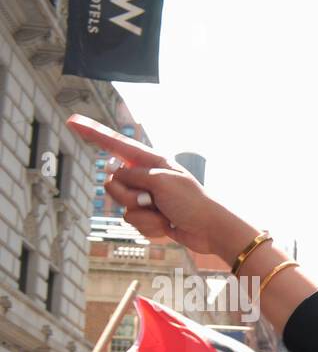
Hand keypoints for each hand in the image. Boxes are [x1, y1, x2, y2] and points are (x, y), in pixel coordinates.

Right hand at [67, 115, 255, 259]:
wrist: (211, 231)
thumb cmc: (193, 202)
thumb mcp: (160, 181)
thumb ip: (133, 175)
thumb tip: (115, 174)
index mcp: (152, 161)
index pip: (116, 143)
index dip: (92, 132)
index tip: (71, 121)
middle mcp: (147, 177)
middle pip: (112, 182)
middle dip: (127, 195)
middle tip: (151, 200)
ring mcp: (147, 198)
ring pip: (121, 205)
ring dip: (142, 215)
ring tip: (164, 214)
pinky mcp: (150, 216)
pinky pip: (133, 222)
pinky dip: (149, 227)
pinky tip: (167, 226)